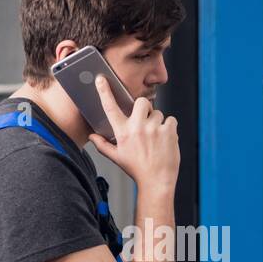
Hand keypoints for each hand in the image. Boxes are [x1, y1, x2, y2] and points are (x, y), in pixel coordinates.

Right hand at [88, 74, 178, 193]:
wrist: (157, 182)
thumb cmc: (137, 170)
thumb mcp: (117, 157)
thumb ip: (103, 145)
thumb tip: (92, 136)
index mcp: (122, 132)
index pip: (110, 107)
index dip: (104, 91)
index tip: (101, 79)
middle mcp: (137, 127)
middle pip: (141, 101)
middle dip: (144, 109)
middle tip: (145, 122)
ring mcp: (154, 128)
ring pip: (158, 113)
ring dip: (158, 122)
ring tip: (156, 138)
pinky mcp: (169, 131)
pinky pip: (171, 120)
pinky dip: (170, 128)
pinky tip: (165, 140)